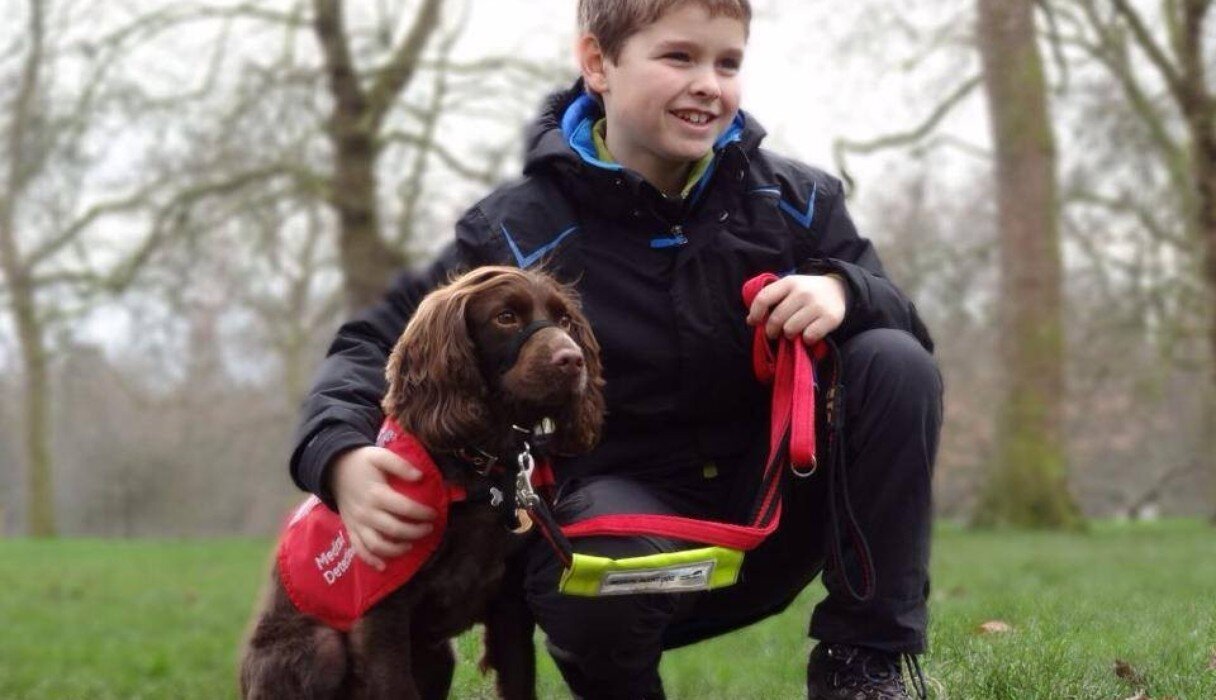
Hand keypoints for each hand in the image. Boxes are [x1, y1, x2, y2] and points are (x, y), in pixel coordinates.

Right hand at [329, 446, 437, 570]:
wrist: (333, 468)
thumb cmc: (361, 462)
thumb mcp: (379, 455)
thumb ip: (400, 465)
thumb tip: (419, 476)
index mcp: (376, 494)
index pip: (405, 508)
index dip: (422, 513)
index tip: (434, 513)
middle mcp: (366, 512)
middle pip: (395, 529)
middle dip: (416, 532)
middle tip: (429, 528)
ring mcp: (357, 524)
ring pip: (378, 545)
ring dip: (397, 549)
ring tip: (411, 544)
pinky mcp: (350, 529)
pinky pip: (359, 549)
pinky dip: (371, 560)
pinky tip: (383, 566)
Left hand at [745, 274, 846, 343]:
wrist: (838, 289)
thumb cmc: (805, 292)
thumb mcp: (788, 288)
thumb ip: (770, 300)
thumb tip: (750, 321)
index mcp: (789, 282)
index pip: (764, 298)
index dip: (755, 313)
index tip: (755, 322)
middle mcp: (803, 292)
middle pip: (776, 319)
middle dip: (771, 330)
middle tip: (775, 332)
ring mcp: (817, 305)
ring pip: (790, 330)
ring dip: (789, 335)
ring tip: (793, 331)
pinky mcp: (830, 318)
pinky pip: (809, 337)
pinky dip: (806, 339)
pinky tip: (808, 333)